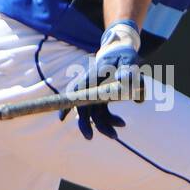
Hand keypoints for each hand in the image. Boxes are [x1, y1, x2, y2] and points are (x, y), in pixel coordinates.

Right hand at [60, 21, 142, 140]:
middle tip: (96, 137)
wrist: (121, 52)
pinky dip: (111, 119)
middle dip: (87, 125)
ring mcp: (94, 93)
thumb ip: (128, 70)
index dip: (67, 105)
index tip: (61, 118)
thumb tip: (124, 78)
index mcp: (92, 76)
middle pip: (83, 109)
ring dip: (106, 123)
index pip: (76, 92)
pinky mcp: (101, 98)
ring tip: (123, 124)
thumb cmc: (124, 55)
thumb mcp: (128, 60)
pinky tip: (121, 123)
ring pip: (94, 114)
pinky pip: (102, 113)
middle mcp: (89, 87)